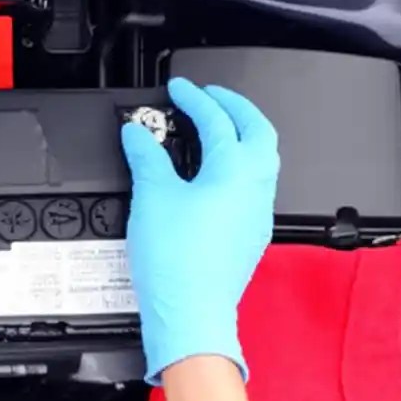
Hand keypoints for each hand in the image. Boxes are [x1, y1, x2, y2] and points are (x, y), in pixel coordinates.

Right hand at [122, 77, 278, 383]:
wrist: (190, 311)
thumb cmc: (176, 263)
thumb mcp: (151, 197)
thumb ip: (147, 157)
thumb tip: (138, 134)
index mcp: (235, 170)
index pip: (217, 120)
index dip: (195, 99)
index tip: (179, 89)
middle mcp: (256, 187)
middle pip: (258, 131)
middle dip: (235, 108)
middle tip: (211, 98)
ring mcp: (258, 212)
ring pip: (263, 159)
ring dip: (242, 136)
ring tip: (216, 131)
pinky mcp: (251, 233)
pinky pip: (255, 185)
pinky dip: (239, 166)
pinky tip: (215, 175)